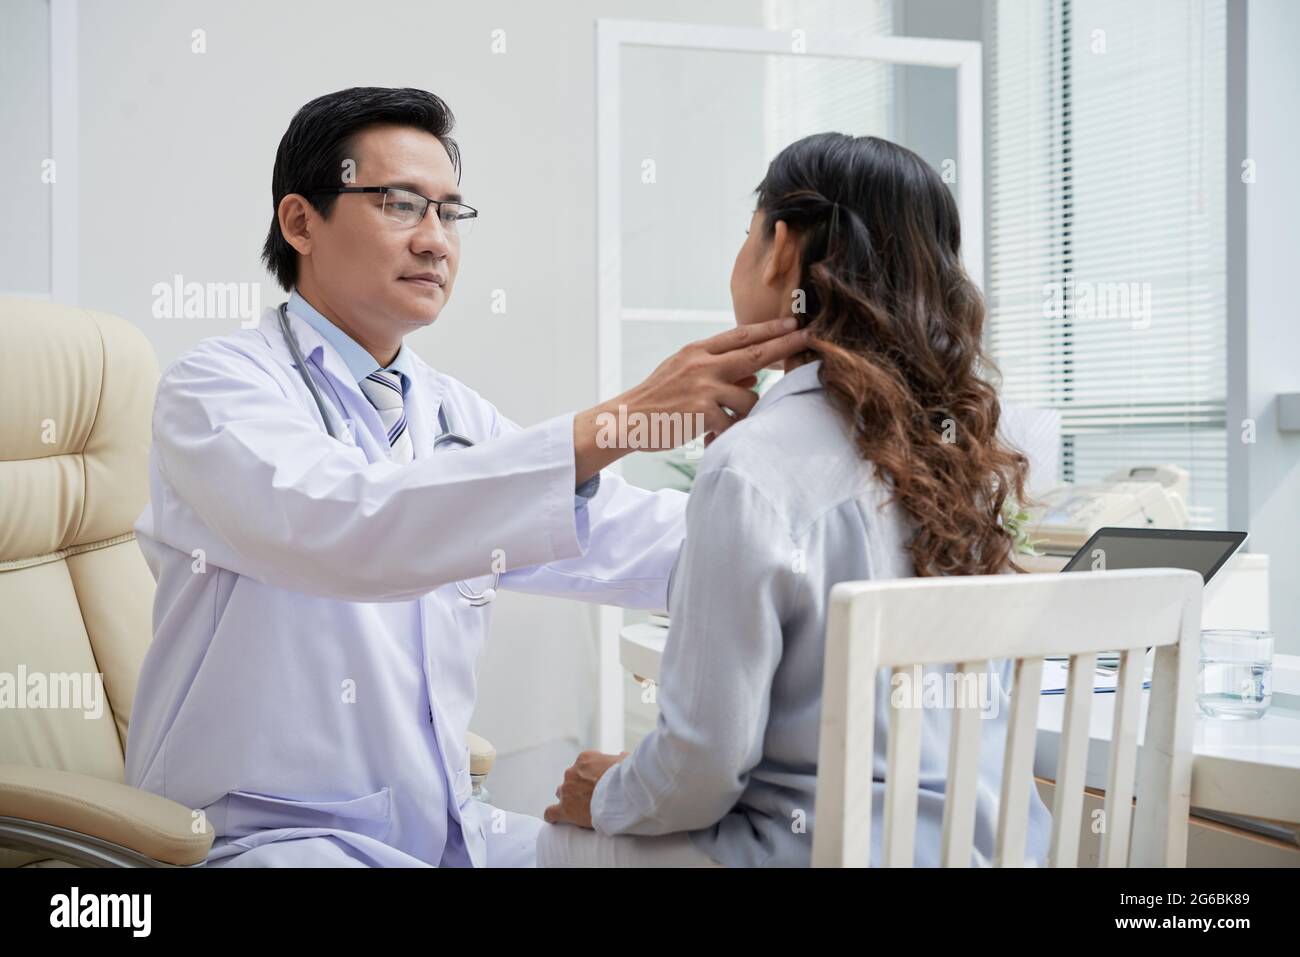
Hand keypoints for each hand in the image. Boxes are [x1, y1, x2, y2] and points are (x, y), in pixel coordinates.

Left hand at [543, 749, 627, 828]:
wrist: (621, 795)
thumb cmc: (625, 778)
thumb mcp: (624, 762)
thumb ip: (619, 759)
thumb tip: (622, 756)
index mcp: (585, 758)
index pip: (582, 765)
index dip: (591, 775)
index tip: (599, 782)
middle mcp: (572, 772)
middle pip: (571, 779)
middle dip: (579, 787)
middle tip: (592, 796)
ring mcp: (566, 790)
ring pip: (562, 793)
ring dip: (569, 799)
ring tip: (581, 808)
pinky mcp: (564, 809)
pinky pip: (551, 813)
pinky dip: (552, 816)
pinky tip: (555, 819)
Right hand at [573, 318, 809, 480]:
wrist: (627, 419)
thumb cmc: (658, 398)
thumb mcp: (683, 371)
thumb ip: (715, 366)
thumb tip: (752, 369)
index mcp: (697, 351)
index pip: (740, 335)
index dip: (769, 328)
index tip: (792, 321)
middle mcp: (702, 364)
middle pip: (755, 353)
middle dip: (785, 344)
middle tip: (808, 336)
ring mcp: (703, 388)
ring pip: (750, 396)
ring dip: (745, 410)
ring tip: (723, 419)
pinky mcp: (702, 413)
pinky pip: (734, 423)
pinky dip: (728, 432)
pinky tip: (710, 436)